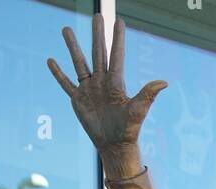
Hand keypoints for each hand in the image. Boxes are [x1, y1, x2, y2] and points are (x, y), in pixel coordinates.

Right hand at [47, 16, 166, 178]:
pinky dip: (58, 73)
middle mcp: (102, 81)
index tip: (119, 21)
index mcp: (116, 82)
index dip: (118, 39)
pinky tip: (50, 60)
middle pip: (98, 53)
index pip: (116, 55)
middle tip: (97, 16)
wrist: (114, 146)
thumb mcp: (138, 110)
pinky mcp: (78, 99)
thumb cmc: (128, 129)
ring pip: (79, 62)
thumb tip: (164, 82)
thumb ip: (148, 94)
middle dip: (97, 35)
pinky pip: (65, 83)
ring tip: (66, 28)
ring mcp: (89, 89)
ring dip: (72, 46)